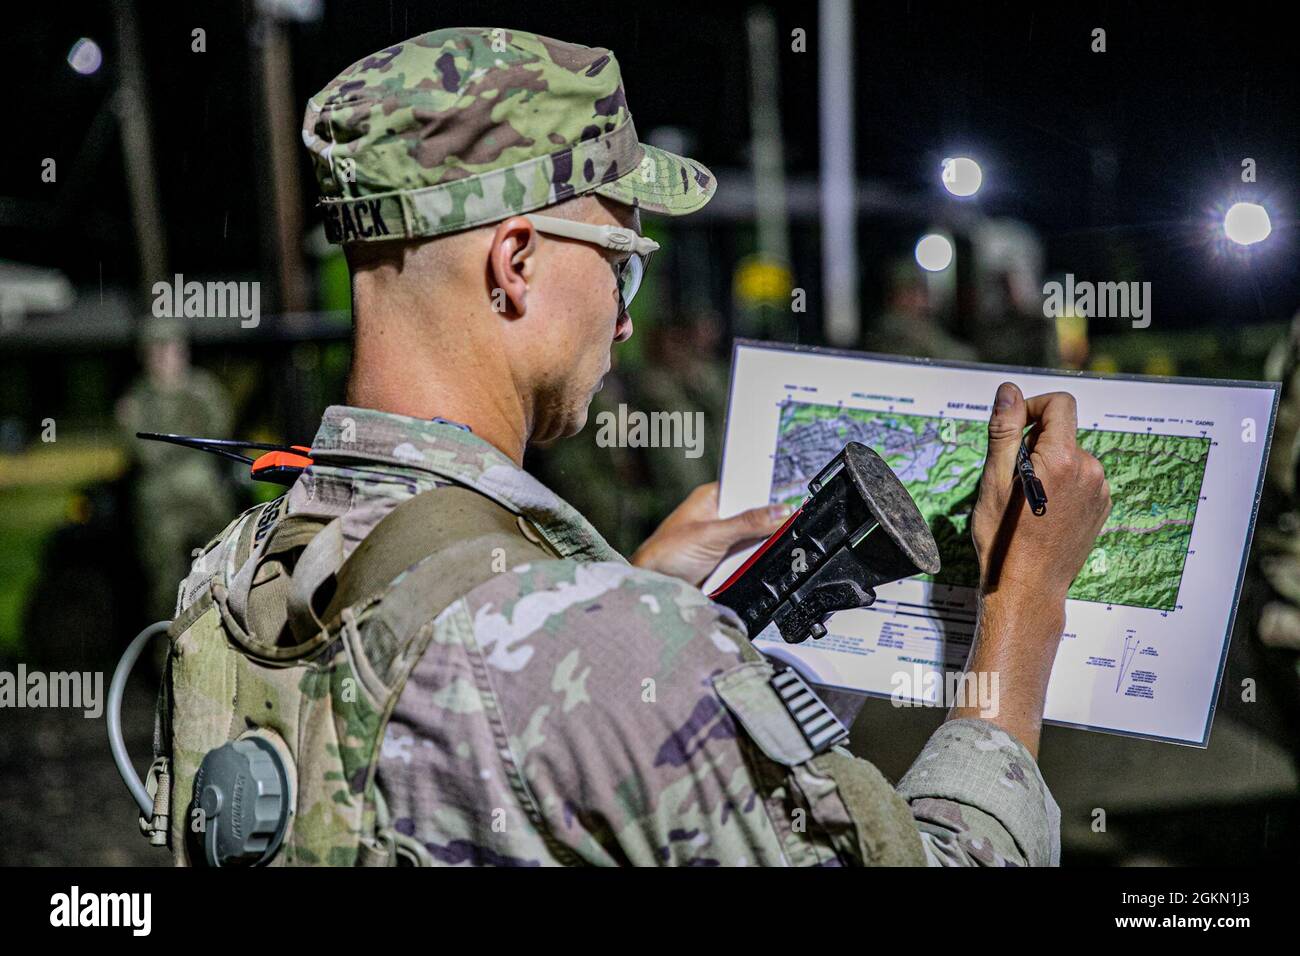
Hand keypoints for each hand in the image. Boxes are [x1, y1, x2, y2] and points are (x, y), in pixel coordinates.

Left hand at [631, 482, 791, 586]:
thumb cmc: (665, 553)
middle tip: (764, 536)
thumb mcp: (712, 534)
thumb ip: (748, 523)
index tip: (790, 500)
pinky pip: (748, 561)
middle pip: (757, 517)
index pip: (750, 486)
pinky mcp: (725, 563)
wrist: (651, 587)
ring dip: (754, 551)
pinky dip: (750, 566)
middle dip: (764, 528)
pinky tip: (742, 569)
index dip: (769, 493)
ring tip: (741, 556)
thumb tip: (780, 511)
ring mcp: (723, 540)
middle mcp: (719, 516)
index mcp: (713, 497)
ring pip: (755, 541)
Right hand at [954, 382, 1111, 757]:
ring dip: (1048, 465)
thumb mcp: (993, 480)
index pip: (1059, 404)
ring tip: (1025, 500)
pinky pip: (1081, 479)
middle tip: (1010, 476)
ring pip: (1071, 456)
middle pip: (1063, 432)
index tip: (1014, 430)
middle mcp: (1089, 471)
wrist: (1027, 590)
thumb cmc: (1004, 540)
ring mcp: (1100, 491)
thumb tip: (1009, 391)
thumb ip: (1005, 429)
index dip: (1033, 407)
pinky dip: (1061, 484)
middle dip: (1036, 443)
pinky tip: (1041, 512)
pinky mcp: (1101, 508)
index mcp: (1061, 459)